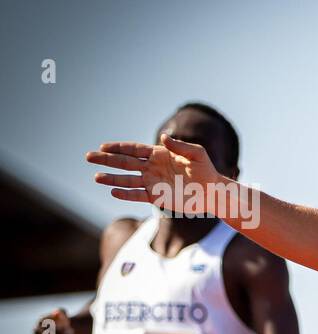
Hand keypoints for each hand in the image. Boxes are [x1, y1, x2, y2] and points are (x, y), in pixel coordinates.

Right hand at [87, 135, 223, 214]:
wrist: (213, 192)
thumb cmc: (207, 170)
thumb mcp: (197, 154)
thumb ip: (180, 146)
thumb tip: (163, 137)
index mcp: (160, 154)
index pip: (134, 149)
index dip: (118, 147)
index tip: (103, 146)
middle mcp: (153, 168)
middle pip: (125, 162)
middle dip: (107, 160)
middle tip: (88, 157)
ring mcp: (153, 182)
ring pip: (128, 179)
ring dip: (112, 178)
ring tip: (96, 177)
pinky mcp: (157, 197)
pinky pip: (138, 195)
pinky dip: (126, 194)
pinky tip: (114, 191)